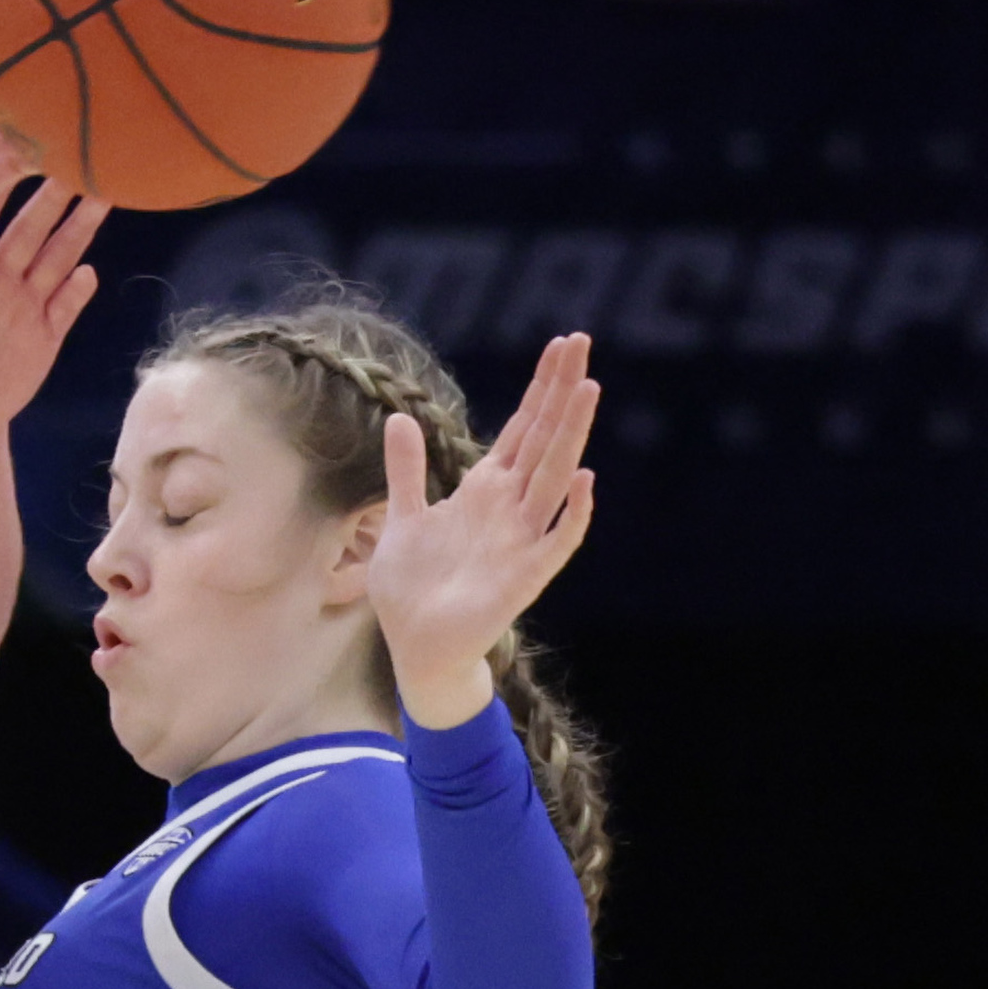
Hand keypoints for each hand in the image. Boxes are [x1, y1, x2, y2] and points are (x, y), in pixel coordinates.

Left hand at [0, 179, 108, 430]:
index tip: (10, 149)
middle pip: (28, 229)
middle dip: (49, 194)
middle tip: (71, 156)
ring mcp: (25, 304)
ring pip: (56, 258)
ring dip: (77, 229)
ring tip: (100, 194)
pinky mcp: (45, 335)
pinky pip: (66, 308)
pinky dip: (77, 292)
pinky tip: (89, 274)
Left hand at [367, 332, 599, 730]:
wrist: (414, 646)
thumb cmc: (412, 587)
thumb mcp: (401, 517)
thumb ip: (406, 470)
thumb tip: (399, 418)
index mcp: (484, 490)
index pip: (521, 428)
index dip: (540, 387)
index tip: (561, 343)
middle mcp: (510, 508)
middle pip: (543, 439)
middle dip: (561, 392)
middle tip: (582, 342)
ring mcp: (521, 539)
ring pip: (554, 477)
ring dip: (571, 436)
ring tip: (588, 390)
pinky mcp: (524, 576)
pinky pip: (557, 541)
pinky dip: (571, 515)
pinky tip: (582, 482)